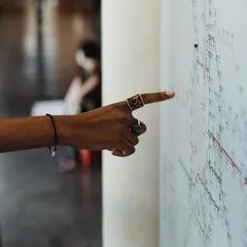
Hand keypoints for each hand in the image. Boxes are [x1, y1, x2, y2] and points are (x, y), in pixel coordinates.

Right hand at [57, 90, 174, 156]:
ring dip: (124, 144)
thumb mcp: (104, 116)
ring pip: (134, 140)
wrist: (74, 129)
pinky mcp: (120, 140)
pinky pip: (129, 149)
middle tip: (117, 138)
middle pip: (140, 128)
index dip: (158, 96)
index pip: (142, 99)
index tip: (173, 93)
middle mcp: (125, 115)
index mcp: (120, 106)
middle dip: (132, 134)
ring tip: (109, 144)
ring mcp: (123, 127)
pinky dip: (122, 153)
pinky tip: (112, 151)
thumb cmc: (86, 124)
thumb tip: (131, 140)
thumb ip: (120, 122)